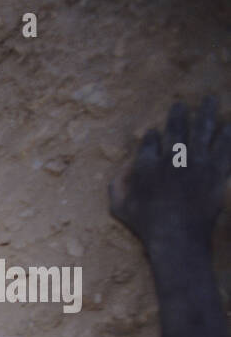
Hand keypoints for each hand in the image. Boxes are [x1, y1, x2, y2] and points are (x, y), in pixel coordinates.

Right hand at [109, 97, 230, 245]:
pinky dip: (227, 134)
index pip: (149, 142)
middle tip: (180, 104)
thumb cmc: (146, 226)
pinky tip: (229, 125)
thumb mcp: (119, 209)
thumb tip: (120, 170)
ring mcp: (196, 162)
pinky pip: (224, 146)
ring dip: (207, 112)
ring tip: (210, 99)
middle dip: (178, 114)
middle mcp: (172, 158)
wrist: (178, 237)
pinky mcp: (216, 170)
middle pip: (176, 128)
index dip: (152, 135)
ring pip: (203, 129)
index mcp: (146, 166)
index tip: (154, 131)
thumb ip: (116, 187)